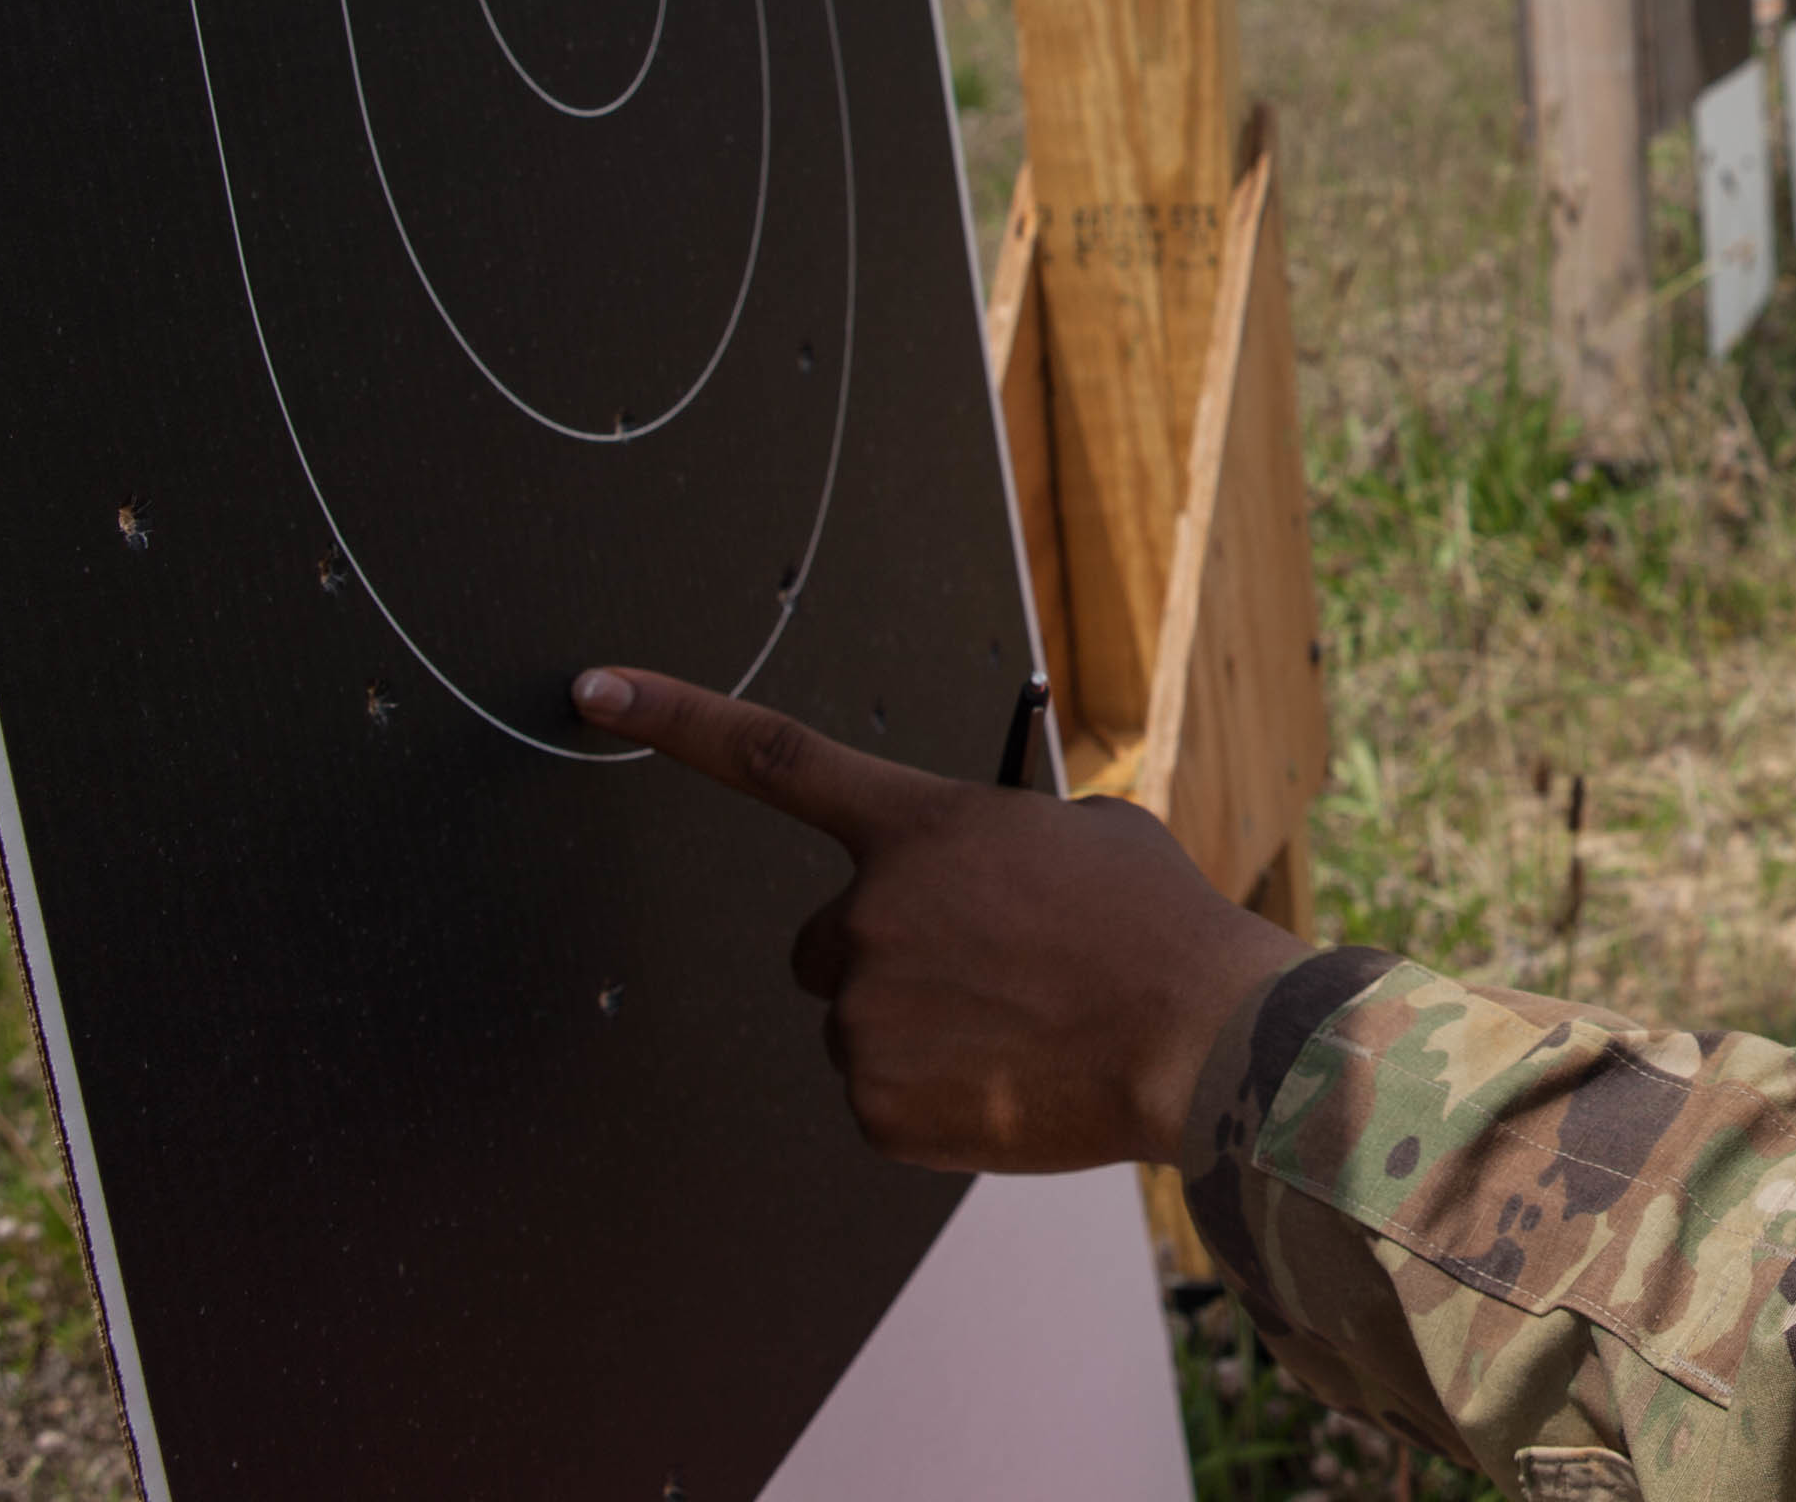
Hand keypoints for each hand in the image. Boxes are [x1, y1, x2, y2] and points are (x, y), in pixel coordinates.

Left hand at [571, 666, 1307, 1173]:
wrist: (1199, 1038)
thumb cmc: (1156, 928)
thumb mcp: (1085, 836)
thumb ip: (996, 844)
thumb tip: (978, 886)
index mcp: (920, 827)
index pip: (773, 757)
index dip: (675, 717)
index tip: (595, 690)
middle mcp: (870, 912)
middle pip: (827, 941)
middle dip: (888, 956)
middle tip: (989, 975)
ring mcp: (865, 1013)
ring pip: (863, 1023)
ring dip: (926, 1028)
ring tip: (1026, 1029)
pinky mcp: (874, 1105)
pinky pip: (884, 1099)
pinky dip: (939, 1098)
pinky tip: (1013, 1081)